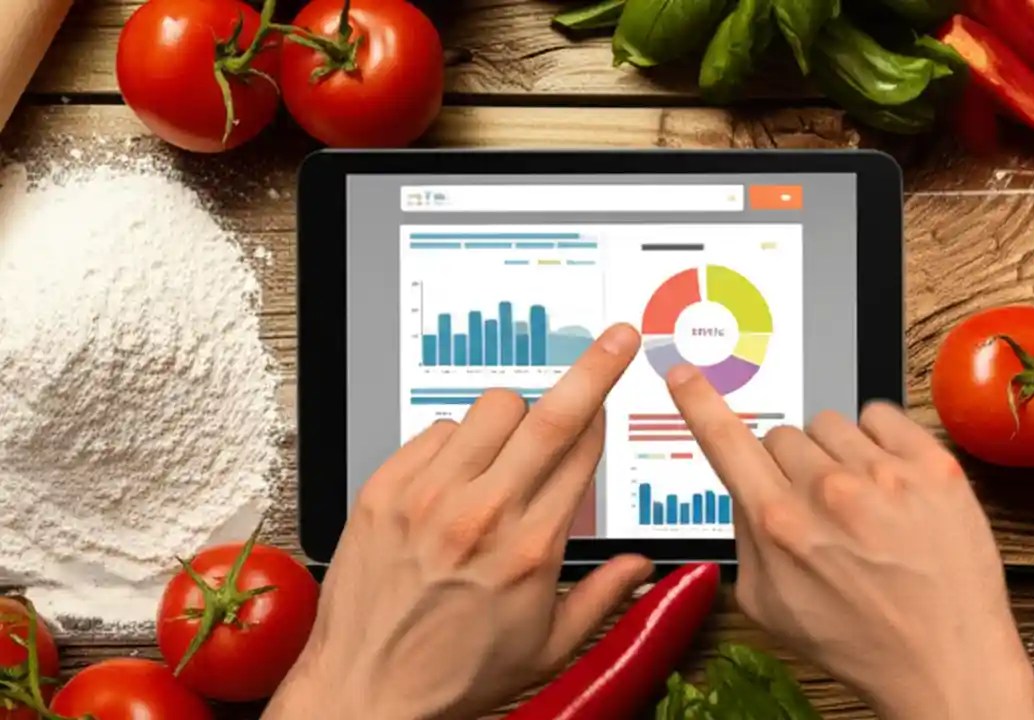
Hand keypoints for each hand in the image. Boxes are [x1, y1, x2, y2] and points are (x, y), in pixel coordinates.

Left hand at [265, 324, 652, 719]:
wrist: (364, 691)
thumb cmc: (453, 676)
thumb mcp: (548, 649)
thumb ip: (603, 598)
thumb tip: (641, 566)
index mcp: (531, 550)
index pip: (583, 452)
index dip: (605, 411)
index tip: (618, 382)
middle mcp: (482, 515)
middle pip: (551, 415)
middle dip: (593, 369)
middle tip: (613, 342)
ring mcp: (429, 499)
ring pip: (491, 409)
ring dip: (514, 415)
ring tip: (508, 447)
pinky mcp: (384, 491)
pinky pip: (435, 430)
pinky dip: (456, 440)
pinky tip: (457, 475)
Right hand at [666, 365, 1033, 719]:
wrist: (947, 662)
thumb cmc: (861, 641)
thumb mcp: (770, 606)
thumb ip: (746, 538)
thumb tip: (745, 489)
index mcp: (780, 525)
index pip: (726, 443)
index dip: (698, 403)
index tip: (683, 373)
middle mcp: (828, 492)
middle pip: (781, 435)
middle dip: (789, 466)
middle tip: (818, 508)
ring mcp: (884, 474)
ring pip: (830, 423)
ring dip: (835, 453)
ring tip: (860, 502)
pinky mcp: (933, 465)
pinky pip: (882, 414)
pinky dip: (879, 440)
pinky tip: (888, 482)